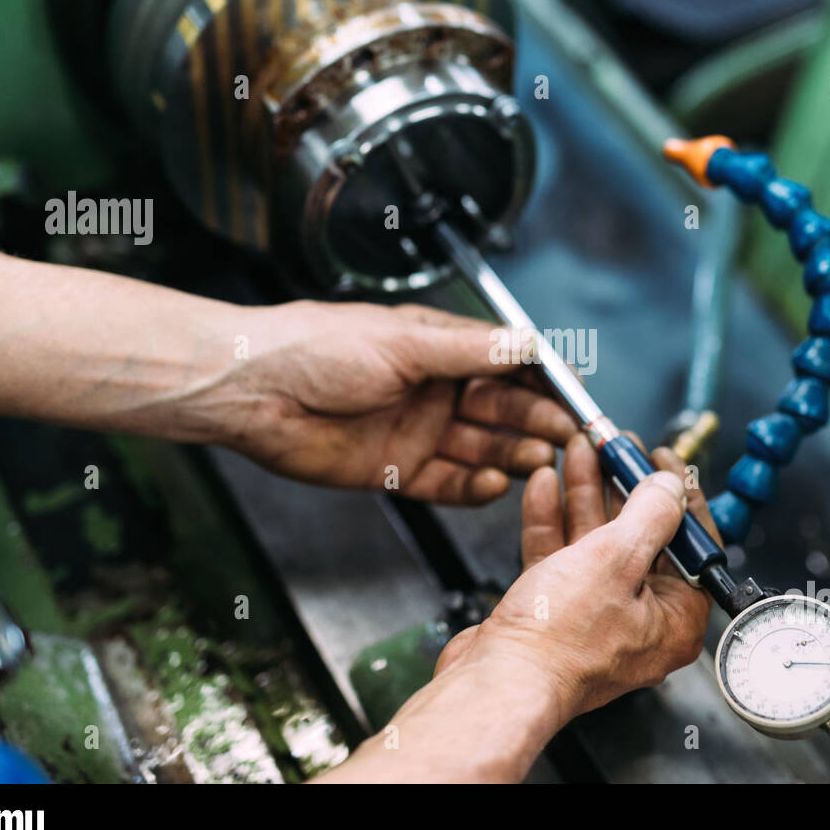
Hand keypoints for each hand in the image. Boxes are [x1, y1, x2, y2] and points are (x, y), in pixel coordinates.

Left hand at [212, 301, 576, 502]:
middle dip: (536, 419)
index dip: (543, 378)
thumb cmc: (315, 348)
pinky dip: (473, 488)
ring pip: (481, 447)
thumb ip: (470, 351)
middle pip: (502, 408)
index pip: (506, 362)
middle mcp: (433, 388)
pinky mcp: (398, 469)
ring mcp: (417, 430)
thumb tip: (528, 342)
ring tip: (536, 459)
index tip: (576, 394)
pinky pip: (448, 484)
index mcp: (437, 346)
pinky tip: (492, 485)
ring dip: (511, 453)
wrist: (253, 393)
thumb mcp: (404, 342)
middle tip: (567, 434)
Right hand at [319, 434, 718, 781]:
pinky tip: (544, 485)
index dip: (679, 494)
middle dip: (622, 486)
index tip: (664, 459)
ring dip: (584, 494)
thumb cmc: (558, 641)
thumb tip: (670, 486)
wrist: (497, 679)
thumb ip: (650, 515)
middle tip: (616, 448)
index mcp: (674, 619)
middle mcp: (639, 620)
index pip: (691, 545)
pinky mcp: (554, 612)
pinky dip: (552, 520)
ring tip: (579, 451)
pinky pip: (561, 557)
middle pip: (641, 538)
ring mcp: (594, 616)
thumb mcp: (617, 559)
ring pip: (595, 542)